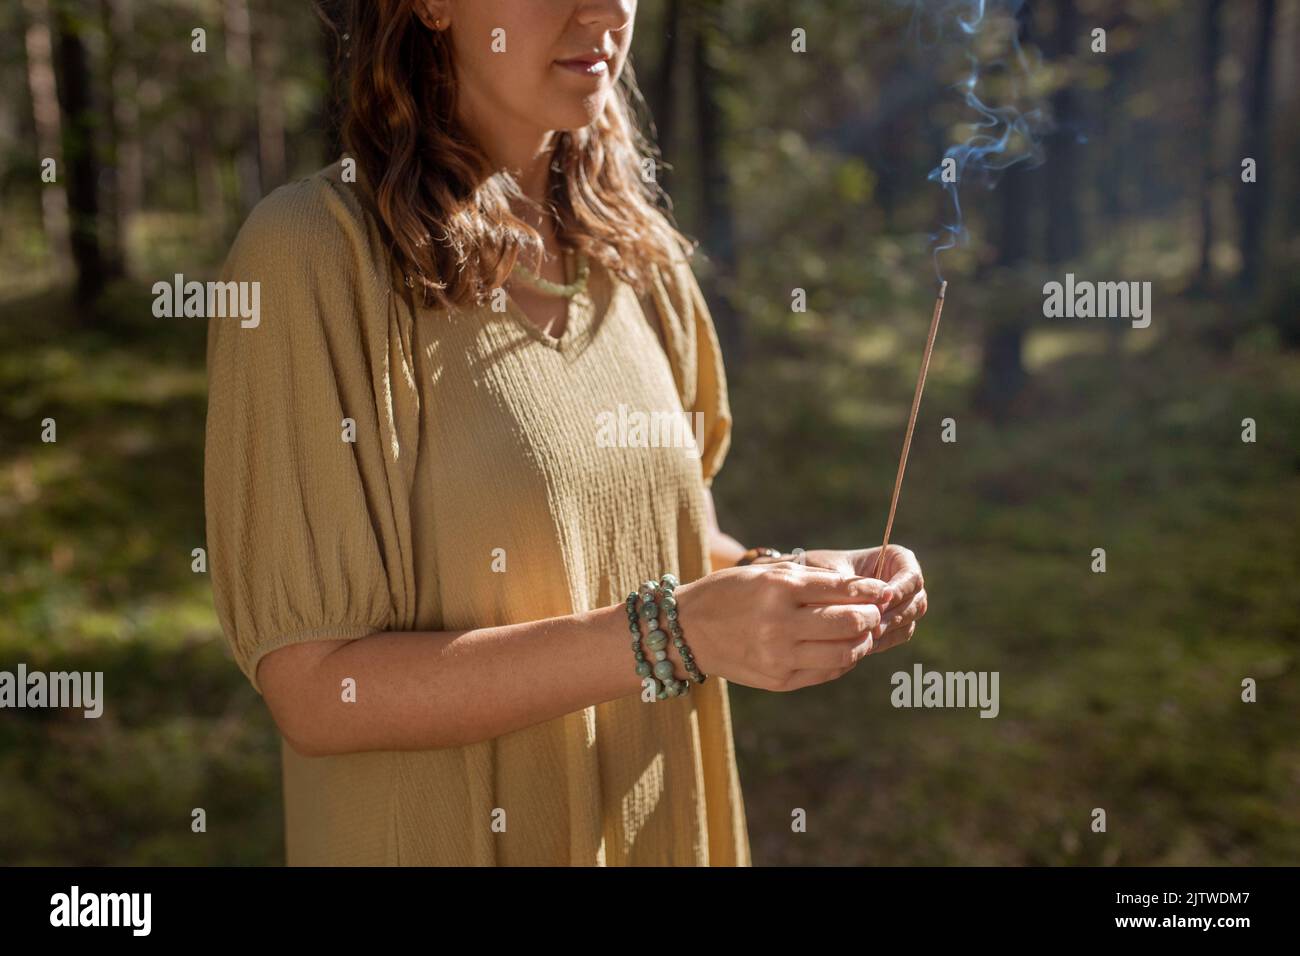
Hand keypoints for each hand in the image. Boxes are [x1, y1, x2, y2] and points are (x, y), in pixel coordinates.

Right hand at [670, 563, 890, 691]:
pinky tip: (841, 648)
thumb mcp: (767, 573)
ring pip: (845, 652)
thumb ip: (813, 579)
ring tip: (862, 631)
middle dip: (872, 615)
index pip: (843, 589)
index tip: (884, 590)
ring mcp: (779, 656)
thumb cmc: (731, 593)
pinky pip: (828, 672)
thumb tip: (865, 590)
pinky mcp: (779, 680)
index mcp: (778, 588)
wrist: (688, 632)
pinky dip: (843, 660)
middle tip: (876, 611)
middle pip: (851, 622)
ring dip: (862, 641)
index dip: (872, 590)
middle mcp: (780, 623)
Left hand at [791, 546, 926, 654]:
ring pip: (909, 621)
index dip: (899, 592)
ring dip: (889, 631)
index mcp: (898, 558)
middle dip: (894, 616)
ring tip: (866, 637)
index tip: (879, 604)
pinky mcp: (895, 623)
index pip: (912, 578)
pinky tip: (864, 645)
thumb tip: (876, 606)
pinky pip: (899, 635)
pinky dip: (885, 641)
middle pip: (916, 602)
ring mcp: (904, 603)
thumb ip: (856, 586)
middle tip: (872, 627)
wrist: (809, 587)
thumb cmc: (822, 570)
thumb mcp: (836, 573)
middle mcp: (905, 580)